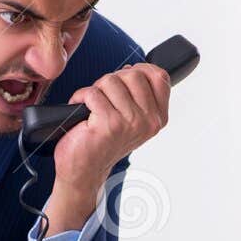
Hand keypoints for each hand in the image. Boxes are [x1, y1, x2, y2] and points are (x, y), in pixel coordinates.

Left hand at [44, 62, 170, 234]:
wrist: (84, 171)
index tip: (124, 82)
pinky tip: (82, 114)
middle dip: (112, 81)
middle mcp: (147, 121)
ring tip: (93, 109)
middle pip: (133, 74)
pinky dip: (81, 98)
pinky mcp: (108, 124)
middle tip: (104, 100)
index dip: (139, 70)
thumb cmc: (103, 144)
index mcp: (157, 118)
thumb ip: (139, 95)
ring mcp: (130, 123)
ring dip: (96, 91)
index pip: (159, 76)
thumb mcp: (131, 119)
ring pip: (111, 81)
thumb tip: (133, 69)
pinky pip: (92, 93)